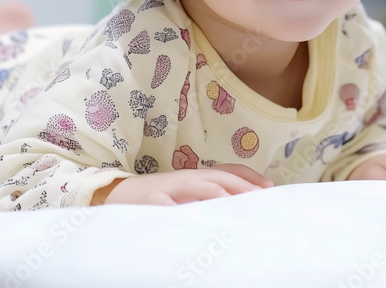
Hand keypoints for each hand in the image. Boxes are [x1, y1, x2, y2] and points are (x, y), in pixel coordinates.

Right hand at [101, 163, 273, 205]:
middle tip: (259, 196)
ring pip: (193, 185)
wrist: (117, 194)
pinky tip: (185, 214)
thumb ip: (209, 195)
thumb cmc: (159, 198)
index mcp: (196, 176)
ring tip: (228, 199)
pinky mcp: (149, 201)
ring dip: (211, 190)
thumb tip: (240, 203)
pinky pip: (162, 204)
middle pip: (216, 177)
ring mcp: (167, 189)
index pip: (227, 170)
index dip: (248, 177)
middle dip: (239, 185)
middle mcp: (185, 179)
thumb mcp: (187, 193)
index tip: (269, 186)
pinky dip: (174, 207)